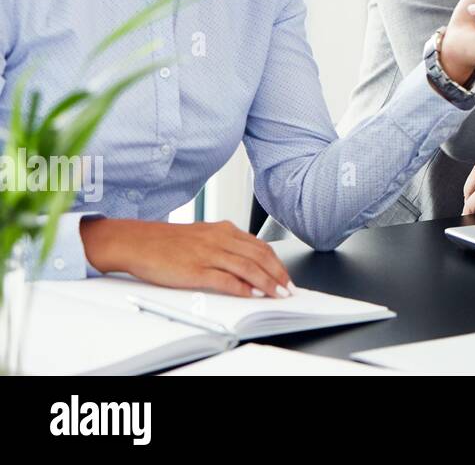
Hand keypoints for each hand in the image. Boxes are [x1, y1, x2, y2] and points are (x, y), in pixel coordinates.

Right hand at [80, 218, 294, 297]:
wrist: (137, 241)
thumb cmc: (166, 242)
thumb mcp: (201, 236)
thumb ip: (224, 246)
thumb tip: (245, 264)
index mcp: (222, 230)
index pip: (260, 246)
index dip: (276, 262)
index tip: (285, 275)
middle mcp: (219, 238)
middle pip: (260, 256)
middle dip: (278, 274)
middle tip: (288, 287)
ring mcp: (208, 253)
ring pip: (248, 267)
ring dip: (267, 282)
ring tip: (278, 294)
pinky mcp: (196, 270)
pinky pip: (226, 280)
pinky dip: (243, 288)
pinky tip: (253, 295)